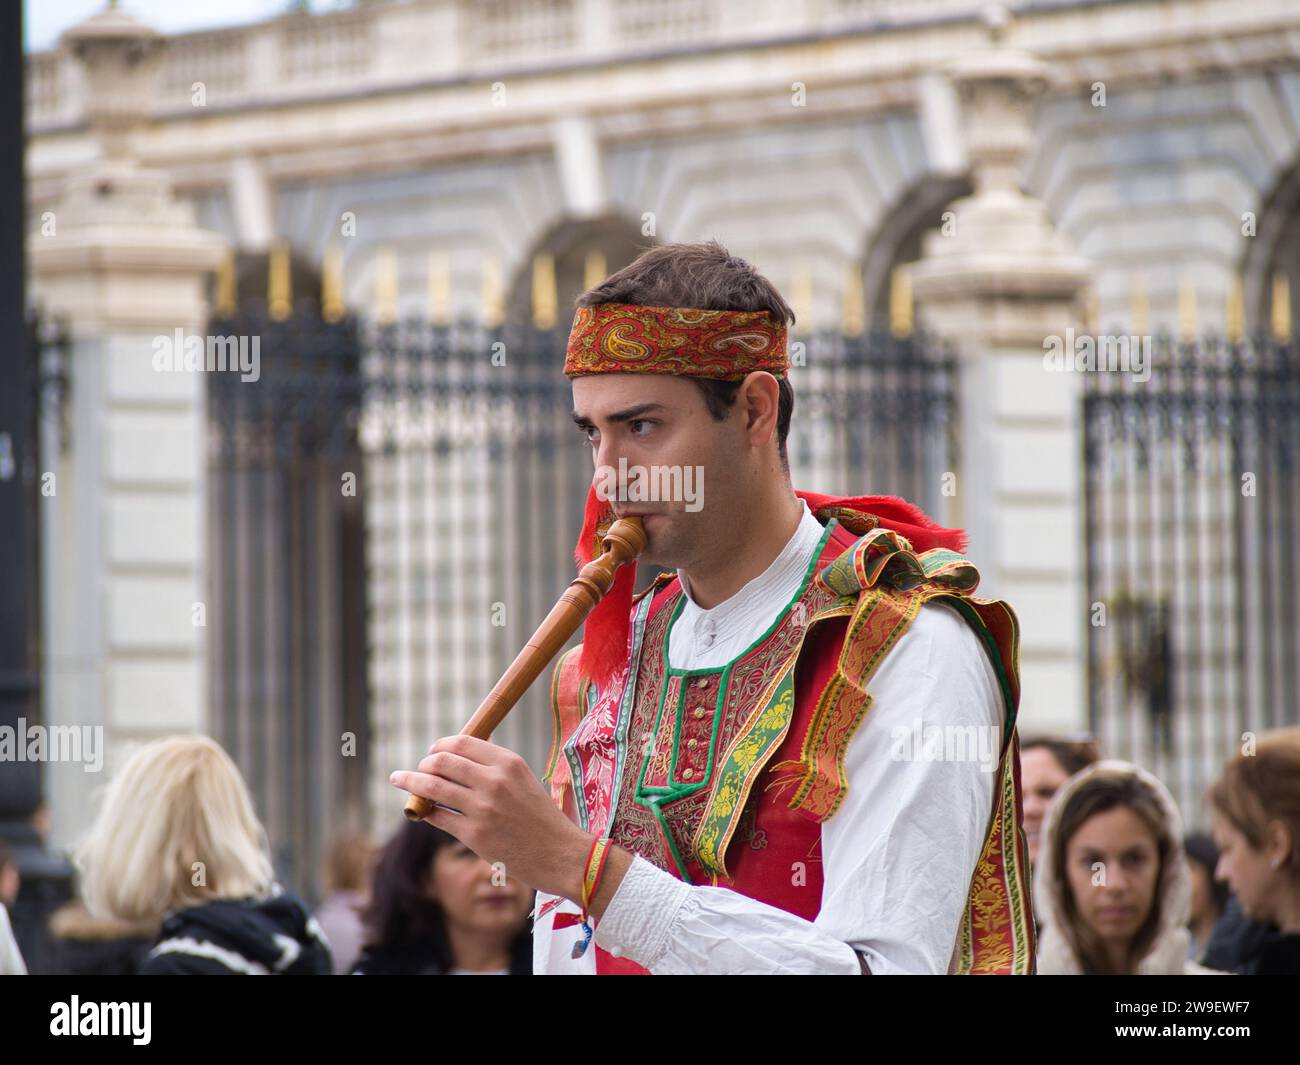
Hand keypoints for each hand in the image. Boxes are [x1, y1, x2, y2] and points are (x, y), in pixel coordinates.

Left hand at [389, 735, 593, 899]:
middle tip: (418, 768)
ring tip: (399, 779)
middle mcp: (494, 781)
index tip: (433, 751)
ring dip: (411, 782)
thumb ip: (494, 767)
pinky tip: (420, 811)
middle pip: (442, 761)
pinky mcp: (474, 834)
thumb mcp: (523, 780)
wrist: (559, 854)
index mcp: (508, 762)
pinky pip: (437, 817)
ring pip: (433, 787)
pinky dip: (424, 811)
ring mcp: (482, 808)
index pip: (461, 742)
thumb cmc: (541, 817)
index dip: (440, 745)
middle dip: (424, 763)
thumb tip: (458, 754)